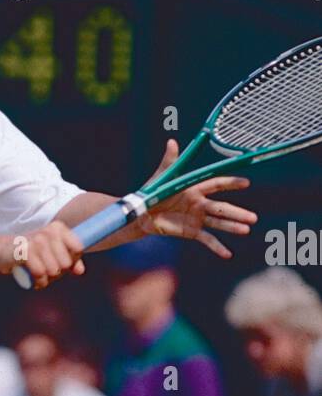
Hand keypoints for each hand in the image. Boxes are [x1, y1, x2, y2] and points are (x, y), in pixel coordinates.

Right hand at [3, 222, 84, 289]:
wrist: (0, 249)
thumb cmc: (28, 252)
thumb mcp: (51, 252)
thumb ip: (69, 259)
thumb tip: (80, 271)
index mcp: (58, 228)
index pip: (78, 248)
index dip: (72, 261)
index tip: (60, 263)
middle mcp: (49, 232)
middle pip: (67, 263)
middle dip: (58, 273)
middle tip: (45, 270)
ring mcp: (37, 241)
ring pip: (54, 271)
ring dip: (47, 278)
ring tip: (38, 273)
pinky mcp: (26, 251)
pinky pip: (41, 274)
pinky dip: (38, 282)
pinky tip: (33, 278)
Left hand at [136, 140, 255, 256]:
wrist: (142, 213)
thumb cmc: (153, 192)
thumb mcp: (161, 177)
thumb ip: (169, 162)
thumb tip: (172, 142)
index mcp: (195, 188)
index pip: (216, 184)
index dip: (231, 184)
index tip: (246, 183)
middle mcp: (200, 203)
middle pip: (222, 208)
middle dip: (237, 213)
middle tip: (253, 217)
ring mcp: (197, 218)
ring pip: (218, 223)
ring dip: (232, 227)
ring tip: (246, 230)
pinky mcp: (191, 231)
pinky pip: (207, 239)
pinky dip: (217, 247)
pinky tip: (228, 254)